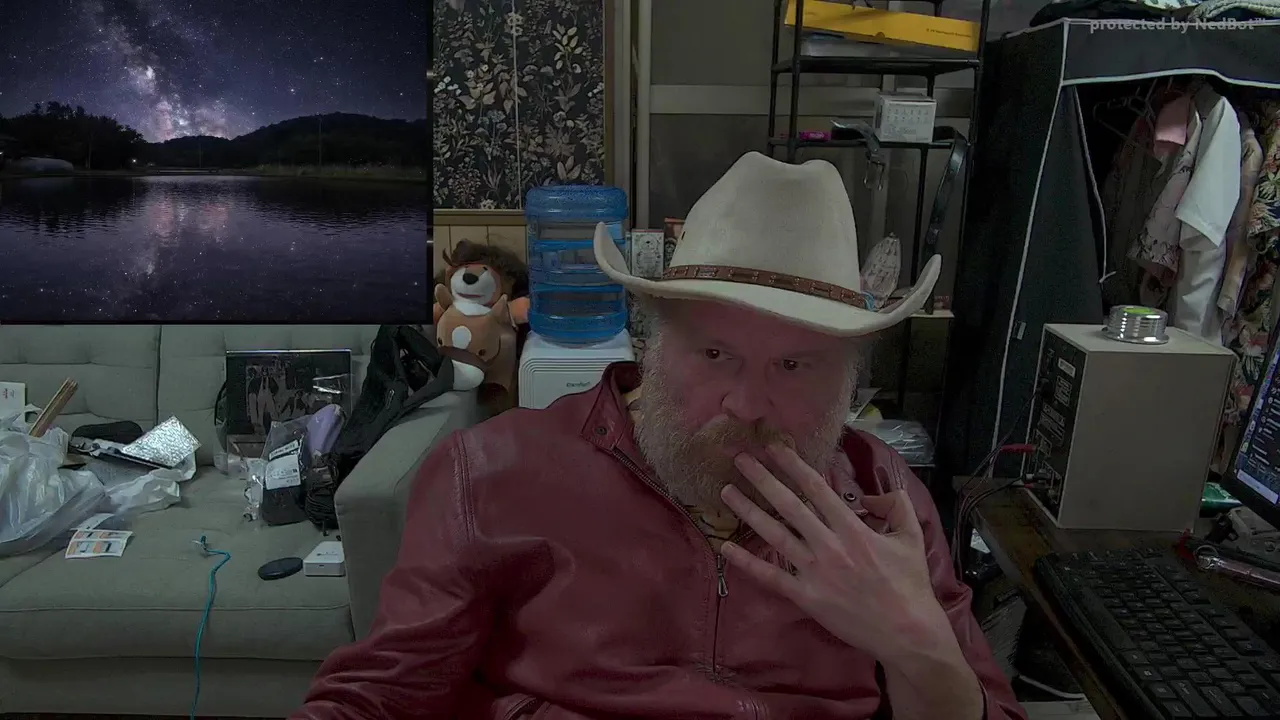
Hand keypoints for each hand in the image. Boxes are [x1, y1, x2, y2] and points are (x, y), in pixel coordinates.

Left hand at [719, 444, 950, 662]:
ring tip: (727, 491)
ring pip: (775, 535)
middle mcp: (829, 546)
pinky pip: (771, 576)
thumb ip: (896, 505)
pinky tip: (726, 547)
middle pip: (789, 505)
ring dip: (749, 511)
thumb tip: (872, 492)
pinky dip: (747, 562)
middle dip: (763, 479)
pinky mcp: (805, 597)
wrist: (907, 633)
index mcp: (853, 529)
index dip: (793, 465)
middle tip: (740, 459)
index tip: (774, 448)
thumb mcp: (912, 537)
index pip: (817, 488)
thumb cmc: (910, 585)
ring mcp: (814, 572)